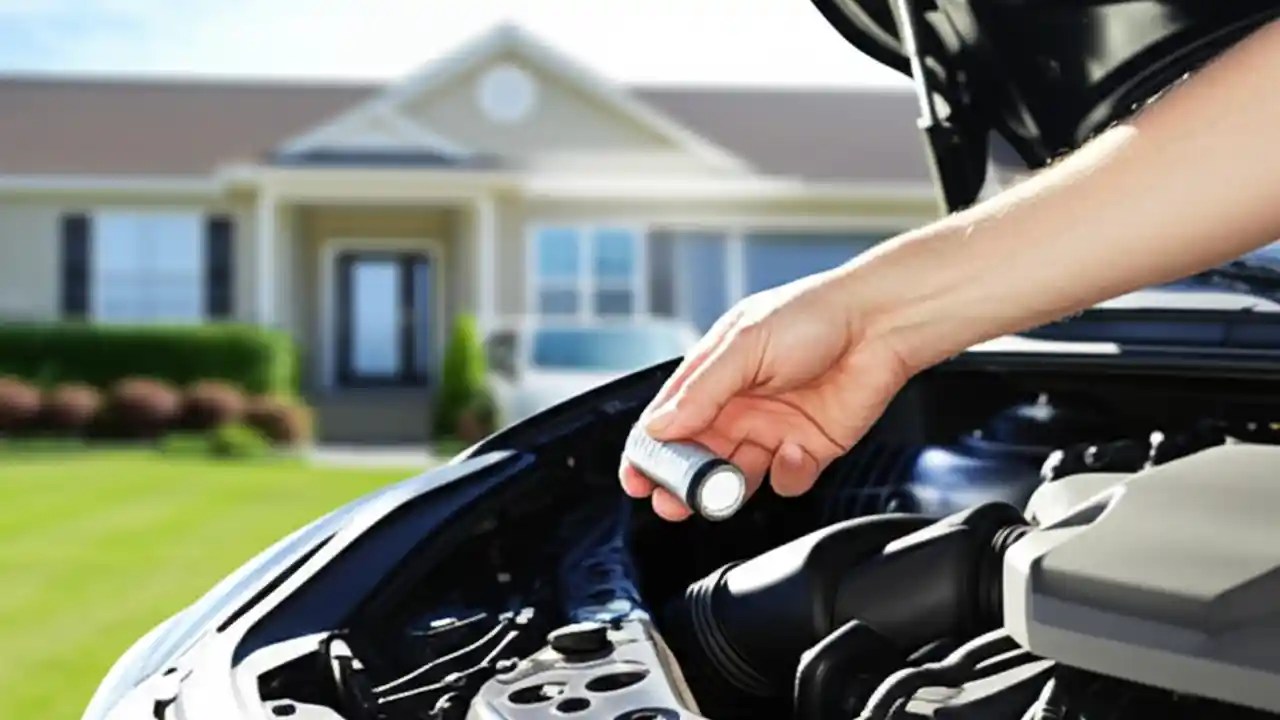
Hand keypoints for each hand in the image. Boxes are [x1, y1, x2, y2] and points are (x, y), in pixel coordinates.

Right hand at [619, 269, 914, 519]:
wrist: (881, 324)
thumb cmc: (813, 316)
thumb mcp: (745, 346)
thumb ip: (701, 390)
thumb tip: (658, 426)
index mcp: (715, 374)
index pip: (668, 419)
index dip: (649, 451)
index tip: (636, 478)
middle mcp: (739, 404)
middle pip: (697, 456)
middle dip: (682, 483)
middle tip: (672, 502)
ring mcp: (773, 428)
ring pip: (736, 476)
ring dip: (726, 490)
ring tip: (723, 492)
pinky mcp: (809, 448)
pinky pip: (785, 479)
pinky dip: (786, 476)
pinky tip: (792, 454)